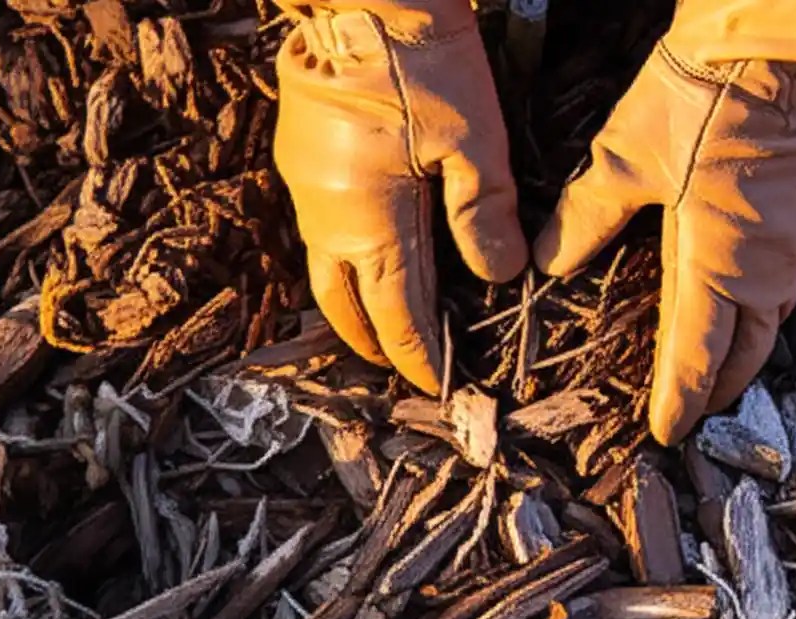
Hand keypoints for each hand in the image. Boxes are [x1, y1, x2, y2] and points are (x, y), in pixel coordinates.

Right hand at [274, 0, 526, 393]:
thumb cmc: (421, 59)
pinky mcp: (297, 155)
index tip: (439, 382)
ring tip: (383, 320)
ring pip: (323, 270)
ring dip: (352, 304)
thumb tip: (499, 276)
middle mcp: (326, 216)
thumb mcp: (474, 140)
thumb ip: (483, 216)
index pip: (397, 313)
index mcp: (371, 222)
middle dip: (375, 343)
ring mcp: (304, 186)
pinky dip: (343, 260)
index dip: (418, 353)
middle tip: (404, 362)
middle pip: (344, 306)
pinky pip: (316, 231)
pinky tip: (366, 251)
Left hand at [534, 0, 795, 445]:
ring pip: (773, 325)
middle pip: (747, 355)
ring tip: (715, 370)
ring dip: (743, 354)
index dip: (680, 402)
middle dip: (719, 390)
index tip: (664, 434)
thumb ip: (585, 220)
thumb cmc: (697, 103)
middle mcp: (763, 271)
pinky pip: (786, 289)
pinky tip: (740, 303)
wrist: (771, 51)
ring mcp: (792, 247)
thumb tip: (548, 265)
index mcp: (715, 267)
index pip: (698, 359)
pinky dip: (760, 315)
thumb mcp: (622, 161)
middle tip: (693, 412)